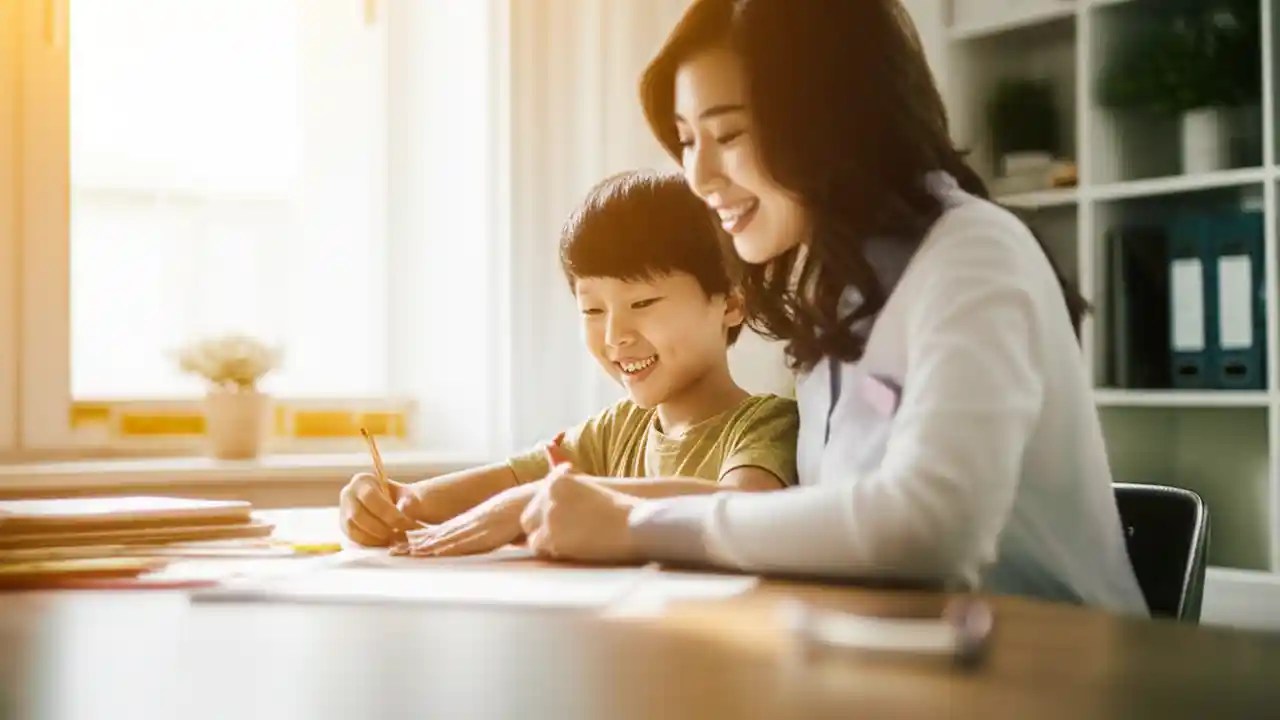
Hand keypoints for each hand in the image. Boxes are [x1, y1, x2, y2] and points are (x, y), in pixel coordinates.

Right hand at [338, 472, 421, 545]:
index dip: (389, 514)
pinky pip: (354, 538)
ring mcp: (344, 511)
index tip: (407, 525)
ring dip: (376, 537)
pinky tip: (386, 542)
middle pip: (358, 515)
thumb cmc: (403, 500)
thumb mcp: (410, 496)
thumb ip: (410, 502)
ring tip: (396, 539)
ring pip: (353, 528)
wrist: (397, 507)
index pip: (370, 497)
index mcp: (363, 481)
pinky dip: (371, 543)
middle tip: (401, 536)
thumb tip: (403, 510)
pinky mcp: (345, 528)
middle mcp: (348, 494)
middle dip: (382, 528)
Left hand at [404, 484, 532, 556]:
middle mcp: (459, 528)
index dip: (414, 541)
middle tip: (391, 552)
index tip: (397, 546)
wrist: (519, 505)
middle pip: (429, 537)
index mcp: (459, 526)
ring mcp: (468, 531)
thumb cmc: (504, 517)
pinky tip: (432, 552)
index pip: (431, 534)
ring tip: (403, 552)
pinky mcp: (479, 536)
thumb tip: (462, 545)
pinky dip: (444, 548)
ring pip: (439, 541)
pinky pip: (458, 544)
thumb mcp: (482, 527)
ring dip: (420, 548)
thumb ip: (470, 536)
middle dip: (409, 545)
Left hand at [519, 467, 641, 563]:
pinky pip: (539, 548)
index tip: (563, 520)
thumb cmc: (618, 511)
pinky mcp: (551, 535)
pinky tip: (573, 549)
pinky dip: (552, 552)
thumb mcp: (588, 490)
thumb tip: (546, 479)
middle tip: (563, 536)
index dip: (545, 513)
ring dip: (547, 542)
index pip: (538, 498)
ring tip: (572, 543)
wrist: (634, 525)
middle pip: (528, 517)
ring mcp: (548, 514)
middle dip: (540, 528)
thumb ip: (565, 490)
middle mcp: (549, 493)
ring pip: (532, 535)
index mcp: (559, 479)